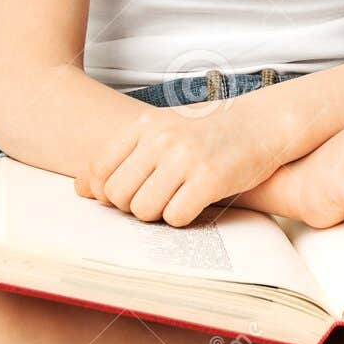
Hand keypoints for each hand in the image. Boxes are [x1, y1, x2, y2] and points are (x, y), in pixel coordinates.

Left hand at [73, 100, 279, 226]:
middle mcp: (162, 138)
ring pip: (144, 210)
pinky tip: (196, 203)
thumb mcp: (162, 133)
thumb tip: (80, 189)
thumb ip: (122, 158)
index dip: (108, 193)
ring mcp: (186, 158)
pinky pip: (176, 217)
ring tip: (177, 200)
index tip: (128, 194)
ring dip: (158, 215)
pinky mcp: (210, 178)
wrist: (263, 124)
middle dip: (132, 206)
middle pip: (118, 195)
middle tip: (157, 199)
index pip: (99, 170)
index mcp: (145, 125)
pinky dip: (183, 218)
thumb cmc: (209, 133)